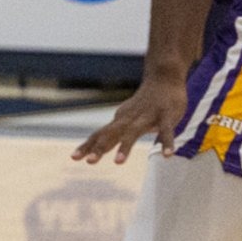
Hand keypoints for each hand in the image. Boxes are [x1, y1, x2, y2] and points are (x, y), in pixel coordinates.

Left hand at [73, 76, 189, 163]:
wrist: (164, 77)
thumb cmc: (144, 102)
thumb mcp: (127, 117)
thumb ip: (116, 132)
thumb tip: (99, 146)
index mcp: (120, 120)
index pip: (100, 135)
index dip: (88, 146)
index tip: (73, 157)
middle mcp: (130, 119)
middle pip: (111, 134)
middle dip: (100, 148)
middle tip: (90, 162)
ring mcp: (148, 116)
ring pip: (134, 133)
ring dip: (125, 147)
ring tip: (118, 163)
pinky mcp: (167, 115)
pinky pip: (167, 131)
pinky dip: (166, 142)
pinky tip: (167, 155)